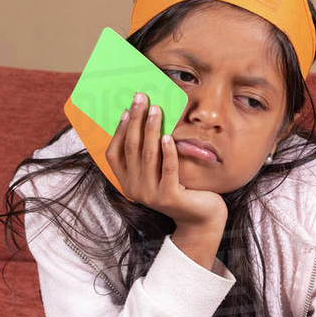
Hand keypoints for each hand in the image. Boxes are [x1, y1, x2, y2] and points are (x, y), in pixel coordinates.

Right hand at [106, 93, 225, 229]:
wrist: (201, 218)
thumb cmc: (181, 188)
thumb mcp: (160, 170)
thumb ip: (149, 153)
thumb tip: (144, 118)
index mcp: (127, 182)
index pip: (114, 153)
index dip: (120, 130)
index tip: (128, 109)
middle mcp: (134, 189)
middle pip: (132, 148)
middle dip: (137, 120)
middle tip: (142, 99)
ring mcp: (151, 195)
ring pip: (148, 156)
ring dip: (151, 129)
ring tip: (156, 110)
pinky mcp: (170, 197)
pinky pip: (168, 168)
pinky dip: (167, 151)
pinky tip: (168, 136)